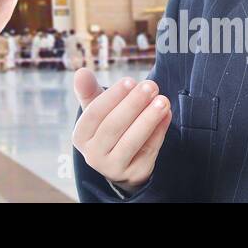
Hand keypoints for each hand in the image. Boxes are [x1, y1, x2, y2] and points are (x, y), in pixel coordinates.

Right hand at [72, 68, 171, 190]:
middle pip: (114, 127)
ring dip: (149, 119)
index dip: (113, 96)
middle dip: (134, 104)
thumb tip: (81, 72)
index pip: (94, 113)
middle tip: (151, 85)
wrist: (121, 161)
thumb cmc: (108, 126)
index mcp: (80, 136)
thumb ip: (89, 90)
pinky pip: (149, 150)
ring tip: (163, 100)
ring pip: (132, 141)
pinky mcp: (135, 175)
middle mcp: (93, 155)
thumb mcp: (97, 109)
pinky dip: (159, 131)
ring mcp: (114, 168)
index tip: (130, 80)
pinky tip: (166, 114)